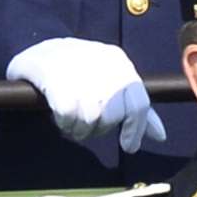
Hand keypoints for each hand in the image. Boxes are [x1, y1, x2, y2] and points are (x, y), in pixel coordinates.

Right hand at [6, 37, 169, 158]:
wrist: (36, 50)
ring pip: (91, 120)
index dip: (135, 129)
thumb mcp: (110, 81)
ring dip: (80, 128)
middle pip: (112, 116)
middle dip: (100, 128)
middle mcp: (102, 65)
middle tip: (86, 125)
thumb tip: (160, 136)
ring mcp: (79, 73)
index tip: (128, 146)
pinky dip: (65, 123)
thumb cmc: (78, 69)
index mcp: (118, 61)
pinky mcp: (56, 82)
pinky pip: (69, 118)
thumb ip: (136, 107)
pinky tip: (59, 116)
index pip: (139, 102)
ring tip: (71, 120)